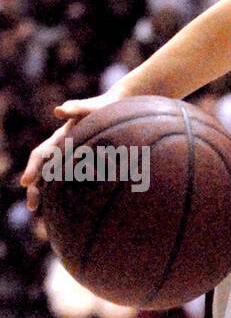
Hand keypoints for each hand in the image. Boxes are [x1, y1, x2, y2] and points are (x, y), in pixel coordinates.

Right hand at [20, 90, 128, 211]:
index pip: (40, 154)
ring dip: (46, 193)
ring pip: (53, 177)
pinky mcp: (85, 163)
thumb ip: (75, 109)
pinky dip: (63, 191)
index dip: (32, 168)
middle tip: (33, 206)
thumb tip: (57, 110)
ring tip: (41, 210)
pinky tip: (68, 206)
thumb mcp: (89, 108)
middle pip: (43, 170)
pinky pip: (70, 179)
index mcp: (60, 138)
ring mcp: (72, 157)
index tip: (25, 183)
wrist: (117, 108)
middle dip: (35, 188)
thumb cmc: (103, 107)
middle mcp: (62, 148)